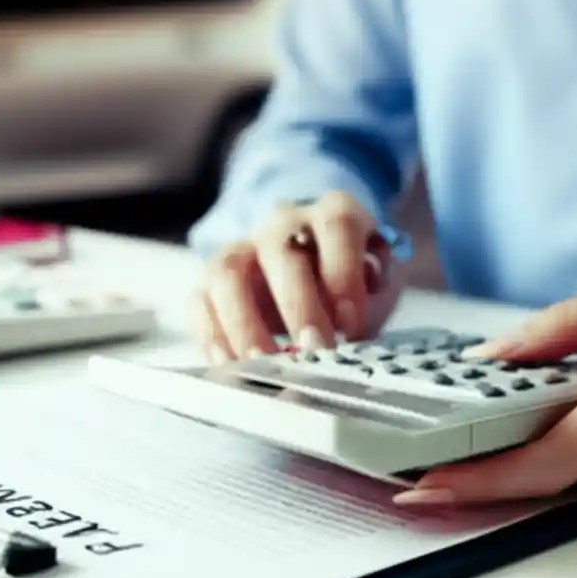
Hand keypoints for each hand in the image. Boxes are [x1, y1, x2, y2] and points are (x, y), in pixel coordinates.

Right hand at [193, 191, 404, 361]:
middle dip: (298, 305)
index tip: (351, 323)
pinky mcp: (211, 280)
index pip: (338, 225)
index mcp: (333, 213)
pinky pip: (201, 301)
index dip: (344, 272)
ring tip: (265, 363)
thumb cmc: (347, 282)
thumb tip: (353, 333)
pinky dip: (212, 334)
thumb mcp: (376, 287)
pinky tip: (230, 364)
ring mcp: (242, 249)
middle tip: (313, 349)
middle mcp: (283, 224)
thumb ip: (371, 304)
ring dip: (245, 322)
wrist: (312, 266)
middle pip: (281, 250)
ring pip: (228, 272)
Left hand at [393, 274, 576, 505]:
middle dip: (463, 465)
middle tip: (406, 450)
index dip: (473, 482)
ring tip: (447, 415)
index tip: (422, 487)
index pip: (535, 464)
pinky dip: (530, 437)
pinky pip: (568, 455)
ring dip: (495, 445)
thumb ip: (564, 324)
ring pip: (545, 463)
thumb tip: (500, 350)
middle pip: (527, 471)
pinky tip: (505, 407)